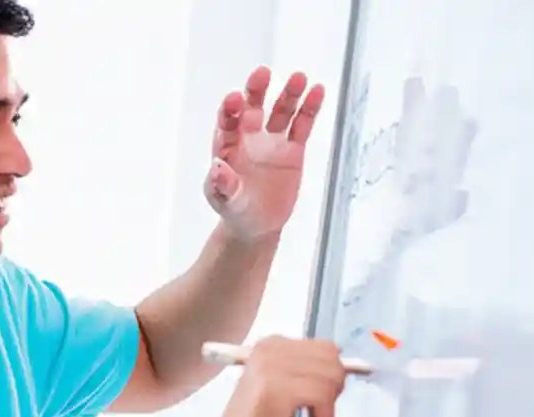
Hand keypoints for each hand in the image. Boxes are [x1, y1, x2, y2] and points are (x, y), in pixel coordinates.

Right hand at [198, 336, 346, 416]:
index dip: (330, 382)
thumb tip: (344, 368)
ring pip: (331, 379)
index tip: (314, 408)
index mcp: (268, 346)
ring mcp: (270, 368)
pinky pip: (323, 397)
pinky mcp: (276, 390)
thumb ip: (305, 375)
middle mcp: (268, 349)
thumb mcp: (281, 393)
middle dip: (332, 395)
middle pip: (332, 360)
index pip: (326, 349)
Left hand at [204, 67, 325, 240]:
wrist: (257, 224)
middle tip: (262, 73)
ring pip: (279, 112)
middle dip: (256, 91)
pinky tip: (316, 91)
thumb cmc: (235, 210)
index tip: (235, 98)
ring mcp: (271, 142)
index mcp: (226, 148)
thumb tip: (217, 169)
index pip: (227, 124)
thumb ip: (223, 186)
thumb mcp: (226, 202)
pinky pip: (302, 126)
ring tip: (298, 78)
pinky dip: (309, 109)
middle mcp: (248, 138)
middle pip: (252, 108)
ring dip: (288, 95)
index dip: (230, 110)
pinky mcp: (292, 150)